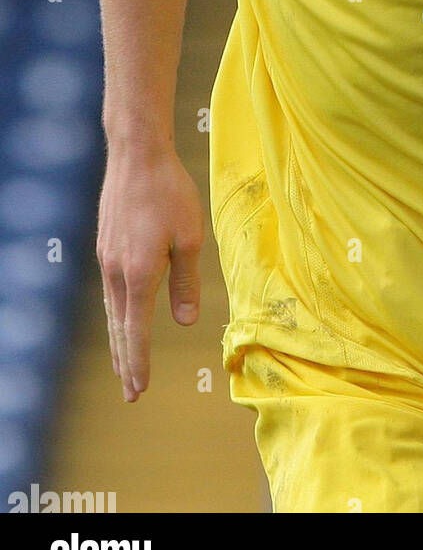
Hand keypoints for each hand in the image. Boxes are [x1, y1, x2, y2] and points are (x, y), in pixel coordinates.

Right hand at [96, 146, 203, 400]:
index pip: (136, 331)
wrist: (137, 156)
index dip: (139, 362)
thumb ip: (186, 282)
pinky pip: (111, 291)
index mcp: (139, 274)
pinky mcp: (106, 246)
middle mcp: (116, 272)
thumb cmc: (170, 193)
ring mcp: (107, 259)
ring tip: (123, 365)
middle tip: (131, 393)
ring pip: (113, 311)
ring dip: (120, 341)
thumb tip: (185, 321)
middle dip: (126, 362)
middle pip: (120, 328)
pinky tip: (122, 318)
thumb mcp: (189, 238)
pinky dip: (117, 314)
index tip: (140, 389)